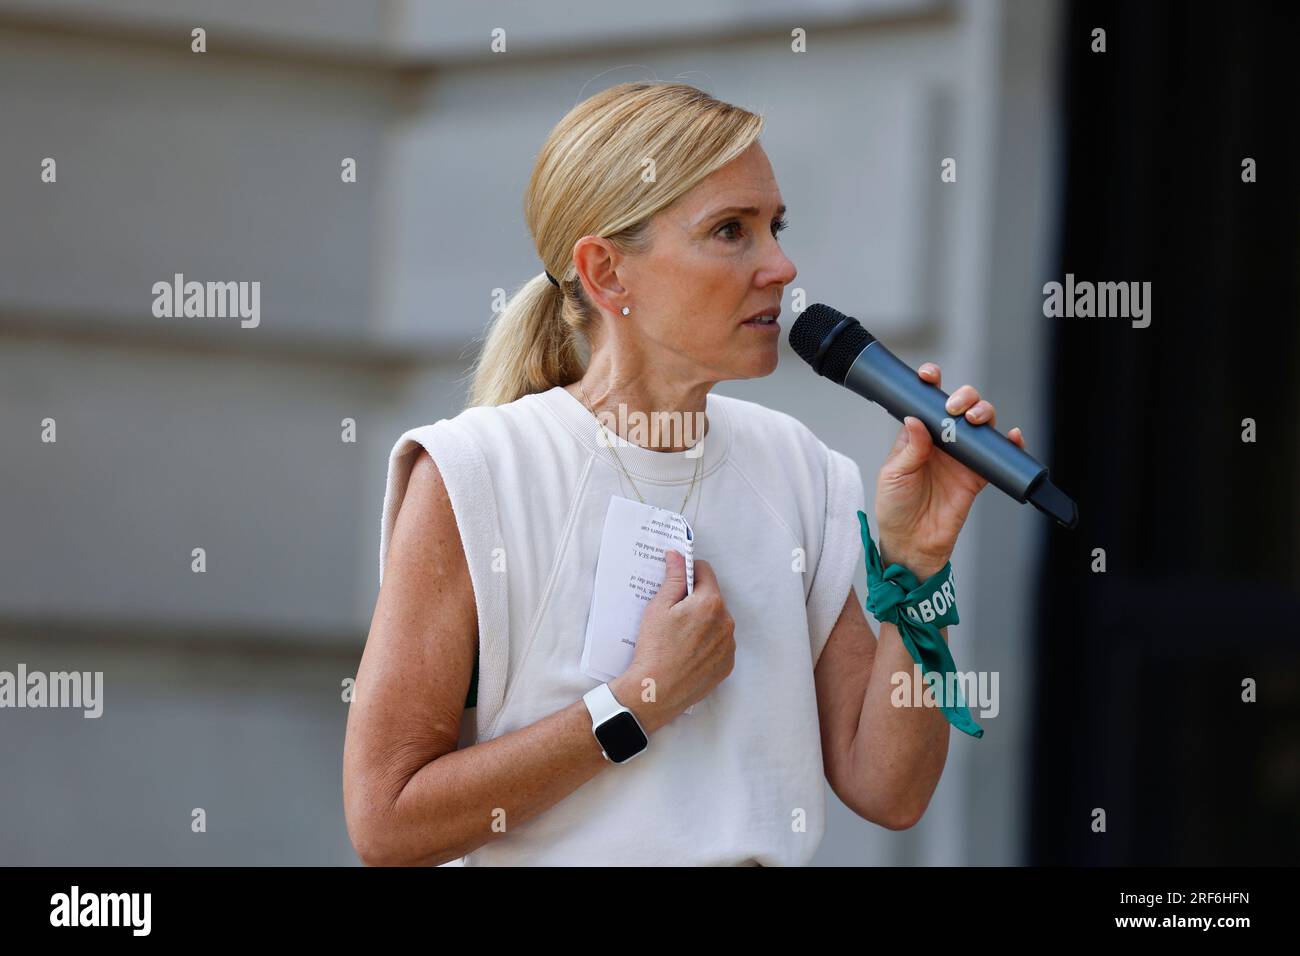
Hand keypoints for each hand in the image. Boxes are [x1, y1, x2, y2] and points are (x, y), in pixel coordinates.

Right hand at [613, 551, 734, 730]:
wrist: (656, 691)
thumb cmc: (654, 649)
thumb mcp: (658, 607)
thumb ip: (673, 578)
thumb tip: (678, 556)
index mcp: (710, 603)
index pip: (705, 572)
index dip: (689, 571)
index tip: (677, 579)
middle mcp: (726, 622)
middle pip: (712, 597)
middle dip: (695, 599)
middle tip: (673, 613)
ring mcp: (728, 644)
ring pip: (717, 621)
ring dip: (703, 621)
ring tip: (679, 635)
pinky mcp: (727, 663)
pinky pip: (719, 643)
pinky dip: (707, 642)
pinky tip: (687, 650)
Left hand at [874, 363, 1027, 580]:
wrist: (912, 543)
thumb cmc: (896, 507)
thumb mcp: (894, 474)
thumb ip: (910, 447)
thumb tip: (917, 419)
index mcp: (917, 435)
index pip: (926, 402)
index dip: (930, 383)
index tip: (929, 375)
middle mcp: (942, 441)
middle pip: (960, 407)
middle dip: (964, 397)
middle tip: (955, 407)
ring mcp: (962, 457)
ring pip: (981, 424)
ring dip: (984, 413)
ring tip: (975, 419)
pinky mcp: (978, 475)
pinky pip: (998, 455)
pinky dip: (1009, 443)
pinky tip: (1011, 436)